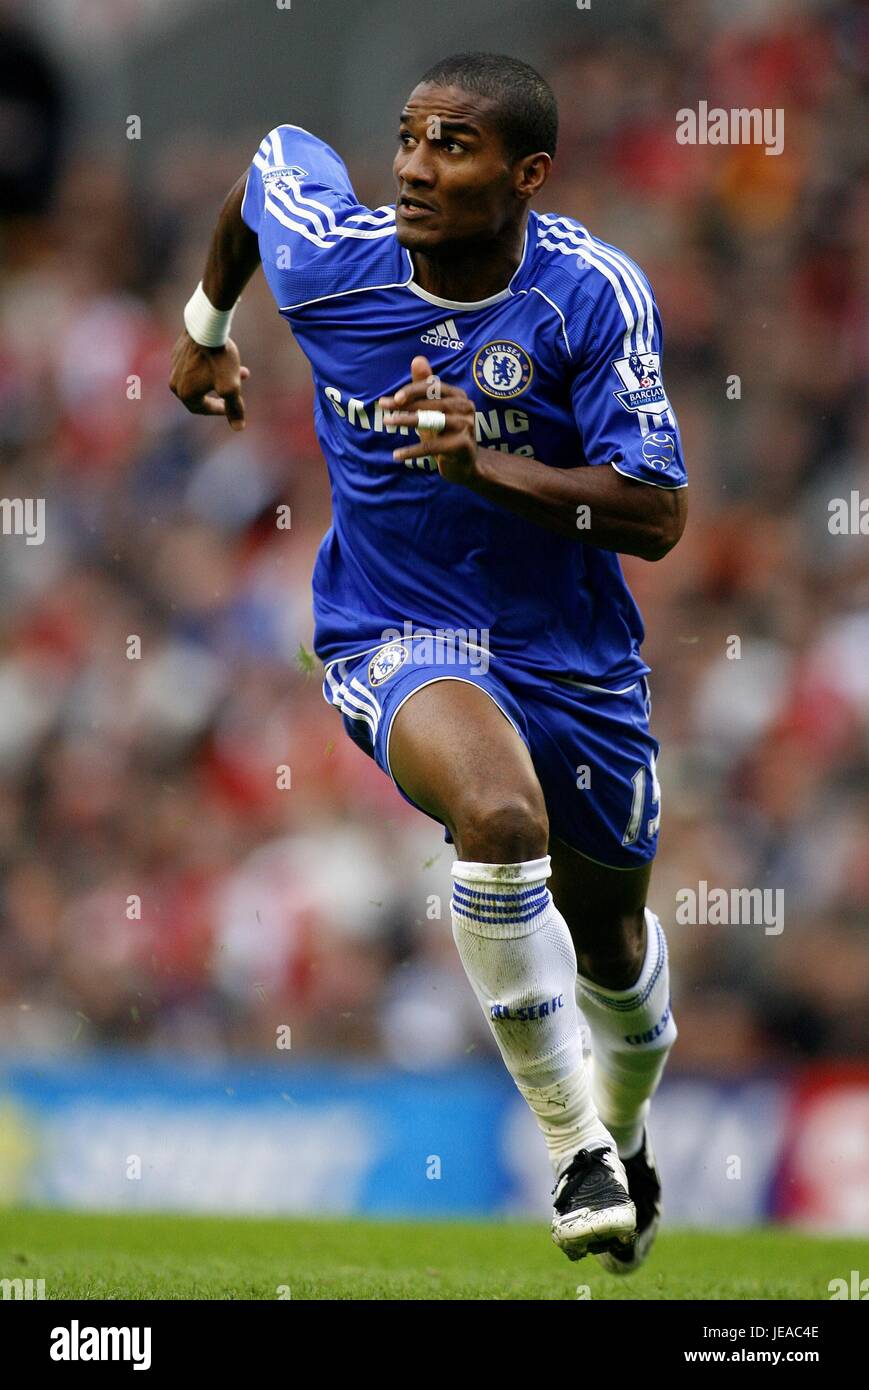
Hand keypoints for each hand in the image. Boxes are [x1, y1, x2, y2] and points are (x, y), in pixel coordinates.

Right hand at [169, 332, 249, 429]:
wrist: (207, 325)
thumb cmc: (219, 358)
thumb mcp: (231, 387)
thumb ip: (235, 409)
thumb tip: (239, 428)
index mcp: (184, 394)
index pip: (202, 409)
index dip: (219, 410)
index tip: (233, 405)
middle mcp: (175, 381)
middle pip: (201, 394)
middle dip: (222, 392)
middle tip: (239, 389)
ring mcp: (174, 365)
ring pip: (199, 377)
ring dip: (219, 377)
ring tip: (240, 371)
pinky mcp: (177, 351)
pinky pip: (194, 364)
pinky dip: (209, 365)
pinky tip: (224, 358)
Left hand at [378, 356, 477, 483]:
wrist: (465, 465)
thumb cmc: (445, 434)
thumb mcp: (432, 410)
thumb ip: (424, 387)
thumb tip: (417, 359)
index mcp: (458, 395)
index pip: (433, 387)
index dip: (412, 391)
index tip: (393, 399)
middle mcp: (465, 408)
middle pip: (431, 403)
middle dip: (405, 406)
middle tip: (384, 410)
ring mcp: (467, 426)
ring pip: (432, 421)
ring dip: (407, 421)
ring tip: (387, 422)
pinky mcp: (463, 446)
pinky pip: (433, 447)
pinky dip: (413, 451)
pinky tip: (397, 454)